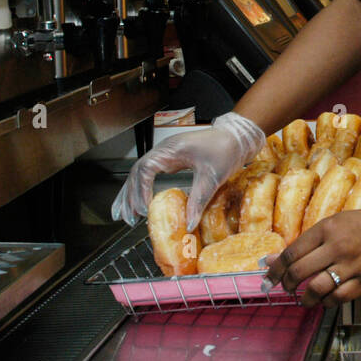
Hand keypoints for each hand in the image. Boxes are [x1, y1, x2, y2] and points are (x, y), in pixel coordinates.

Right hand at [111, 112, 266, 228]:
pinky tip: (135, 203)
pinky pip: (149, 175)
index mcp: (171, 150)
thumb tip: (189, 224)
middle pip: (136, 172)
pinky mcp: (171, 161)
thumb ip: (199, 199)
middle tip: (129, 219)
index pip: (145, 169)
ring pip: (139, 174)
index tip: (143, 209)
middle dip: (130, 196)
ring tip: (122, 216)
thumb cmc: (226, 149)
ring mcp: (165, 155)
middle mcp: (164, 151)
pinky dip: (139, 189)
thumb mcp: (212, 176)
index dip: (140, 190)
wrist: (237, 137)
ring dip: (130, 194)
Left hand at [264, 200, 360, 307]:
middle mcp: (338, 247)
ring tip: (304, 299)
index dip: (275, 270)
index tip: (269, 279)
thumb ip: (304, 244)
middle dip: (287, 285)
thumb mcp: (330, 225)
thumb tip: (272, 260)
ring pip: (317, 289)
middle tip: (287, 288)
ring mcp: (352, 265)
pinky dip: (326, 302)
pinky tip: (324, 299)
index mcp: (327, 230)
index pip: (291, 254)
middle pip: (300, 272)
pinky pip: (338, 298)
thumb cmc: (359, 225)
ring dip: (305, 299)